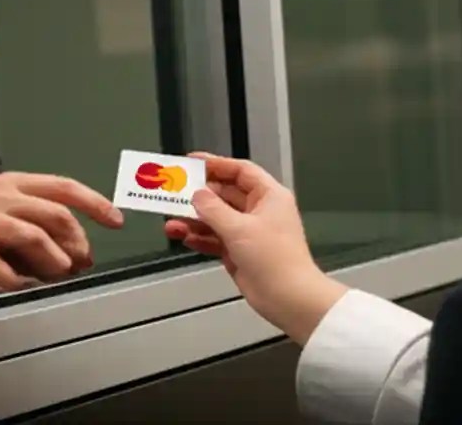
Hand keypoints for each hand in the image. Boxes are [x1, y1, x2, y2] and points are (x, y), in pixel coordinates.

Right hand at [0, 172, 124, 288]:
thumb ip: (21, 218)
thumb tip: (61, 245)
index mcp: (4, 184)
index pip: (63, 187)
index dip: (95, 203)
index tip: (116, 219)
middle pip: (57, 216)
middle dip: (78, 242)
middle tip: (84, 261)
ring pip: (38, 241)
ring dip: (55, 262)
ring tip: (57, 275)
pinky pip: (7, 272)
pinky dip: (20, 281)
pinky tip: (18, 284)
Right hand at [164, 154, 347, 343]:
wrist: (288, 298)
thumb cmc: (276, 259)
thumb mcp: (240, 228)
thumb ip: (214, 209)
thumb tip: (198, 195)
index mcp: (269, 196)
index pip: (240, 171)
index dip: (216, 164)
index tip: (192, 162)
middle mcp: (260, 211)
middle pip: (224, 194)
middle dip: (199, 196)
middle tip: (175, 194)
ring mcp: (249, 232)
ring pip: (217, 218)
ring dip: (195, 220)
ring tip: (173, 223)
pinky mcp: (240, 252)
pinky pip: (216, 239)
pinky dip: (200, 238)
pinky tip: (185, 237)